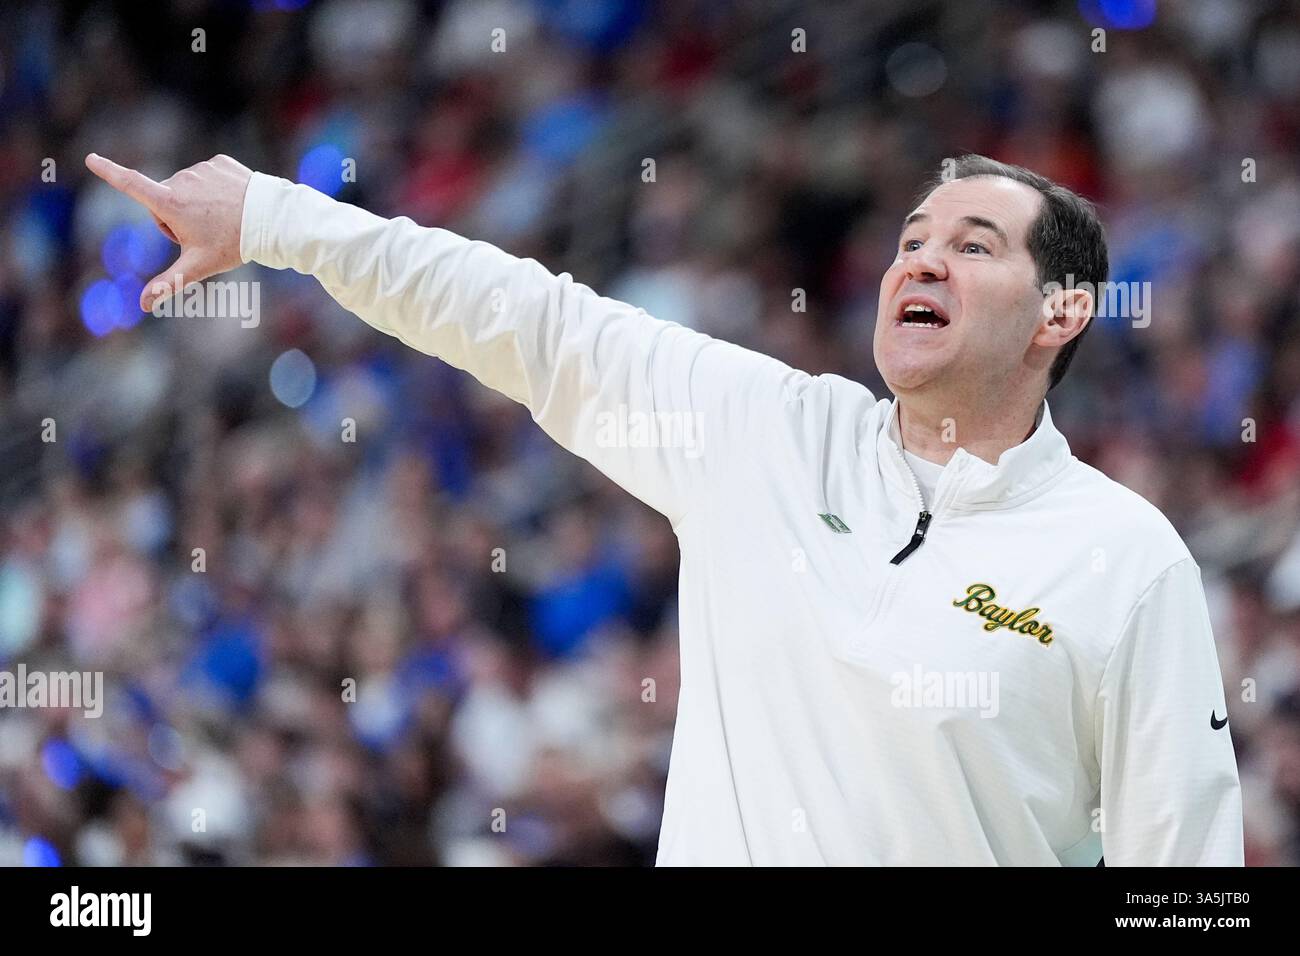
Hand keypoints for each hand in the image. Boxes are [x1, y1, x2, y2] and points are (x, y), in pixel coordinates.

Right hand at [84, 153, 253, 312]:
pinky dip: (216, 189)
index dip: (109, 172)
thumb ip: (168, 282)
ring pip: (187, 188)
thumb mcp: (199, 265)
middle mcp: (182, 180)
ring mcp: (202, 168)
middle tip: (204, 232)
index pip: (131, 185)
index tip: (91, 158)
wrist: (274, 220)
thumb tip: (143, 305)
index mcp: (170, 202)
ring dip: (197, 202)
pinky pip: (208, 176)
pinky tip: (232, 201)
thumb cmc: (233, 244)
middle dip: (176, 216)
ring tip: (223, 218)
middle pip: (165, 199)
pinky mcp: (220, 162)